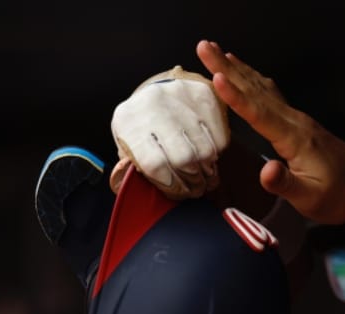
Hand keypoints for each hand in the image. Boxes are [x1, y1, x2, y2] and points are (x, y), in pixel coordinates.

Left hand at [110, 66, 228, 198]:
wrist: (154, 90)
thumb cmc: (139, 125)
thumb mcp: (126, 144)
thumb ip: (130, 167)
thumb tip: (143, 188)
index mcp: (129, 122)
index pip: (154, 164)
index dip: (169, 184)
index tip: (177, 193)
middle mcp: (154, 106)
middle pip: (183, 157)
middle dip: (192, 179)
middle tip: (195, 188)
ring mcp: (180, 98)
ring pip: (204, 148)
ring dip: (206, 169)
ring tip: (204, 176)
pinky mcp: (203, 95)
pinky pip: (219, 135)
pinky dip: (216, 152)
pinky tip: (210, 157)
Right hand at [197, 40, 344, 230]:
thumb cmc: (340, 195)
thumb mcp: (311, 198)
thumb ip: (286, 183)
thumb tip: (265, 170)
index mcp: (295, 138)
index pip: (259, 112)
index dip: (235, 95)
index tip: (216, 76)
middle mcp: (295, 122)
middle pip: (255, 89)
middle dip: (227, 67)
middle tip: (204, 47)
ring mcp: (297, 119)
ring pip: (261, 87)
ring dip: (237, 68)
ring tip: (216, 52)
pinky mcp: (297, 123)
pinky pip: (269, 94)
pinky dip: (252, 79)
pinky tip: (244, 73)